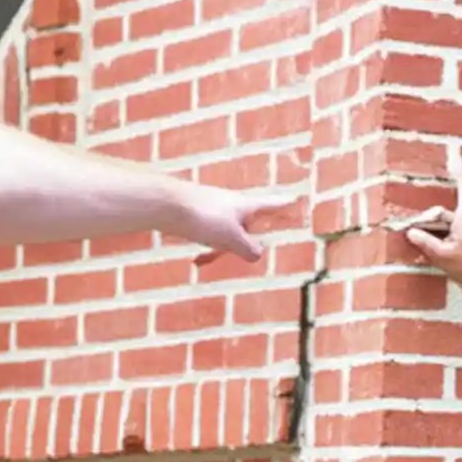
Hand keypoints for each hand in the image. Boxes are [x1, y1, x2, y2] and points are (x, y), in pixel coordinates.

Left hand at [178, 189, 296, 265]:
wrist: (164, 204)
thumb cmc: (203, 218)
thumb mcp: (232, 240)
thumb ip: (250, 250)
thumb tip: (258, 255)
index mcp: (247, 206)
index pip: (273, 205)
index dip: (286, 206)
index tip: (298, 199)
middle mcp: (233, 205)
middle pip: (247, 225)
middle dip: (242, 242)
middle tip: (237, 253)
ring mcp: (214, 209)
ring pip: (226, 234)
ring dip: (219, 249)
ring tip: (201, 260)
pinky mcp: (197, 215)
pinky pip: (209, 236)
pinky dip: (206, 248)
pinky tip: (196, 262)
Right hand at [403, 171, 461, 291]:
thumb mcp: (444, 256)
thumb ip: (426, 243)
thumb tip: (412, 233)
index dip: (457, 170)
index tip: (454, 160)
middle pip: (457, 210)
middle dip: (441, 220)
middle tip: (424, 232)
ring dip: (452, 232)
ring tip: (443, 251)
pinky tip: (458, 257)